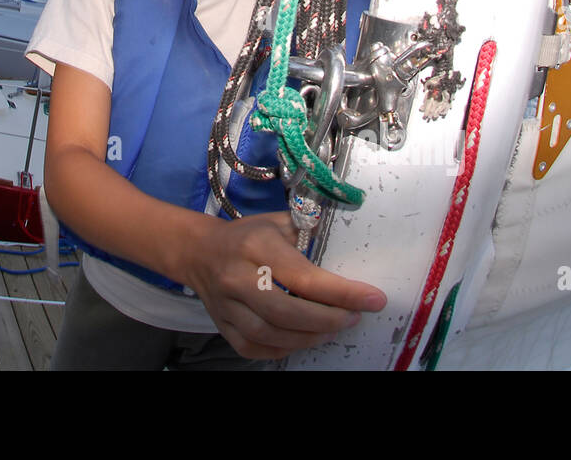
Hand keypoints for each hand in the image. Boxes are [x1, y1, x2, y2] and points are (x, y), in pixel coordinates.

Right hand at [177, 211, 386, 360]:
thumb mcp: (278, 223)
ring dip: (310, 337)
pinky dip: (285, 348)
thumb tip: (351, 246)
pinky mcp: (222, 326)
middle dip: (328, 320)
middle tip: (353, 318)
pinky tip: (304, 338)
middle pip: (286, 312)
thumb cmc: (247, 235)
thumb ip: (310, 233)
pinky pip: (256, 348)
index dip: (341, 292)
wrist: (198, 251)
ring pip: (271, 334)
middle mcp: (237, 277)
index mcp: (255, 246)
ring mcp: (226, 305)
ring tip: (332, 328)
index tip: (373, 299)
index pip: (303, 276)